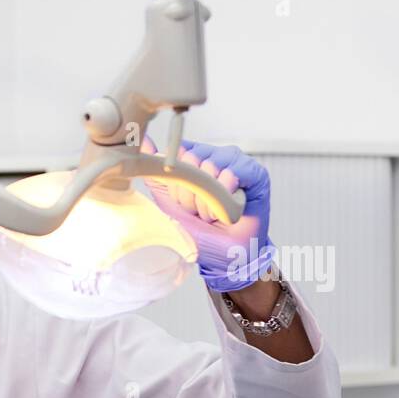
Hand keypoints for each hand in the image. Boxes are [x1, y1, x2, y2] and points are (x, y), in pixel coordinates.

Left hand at [140, 136, 275, 291]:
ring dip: (208, 199)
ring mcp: (236, 162)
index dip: (176, 182)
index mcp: (193, 158)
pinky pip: (235, 173)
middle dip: (191, 193)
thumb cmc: (196, 229)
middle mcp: (214, 155)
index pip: (177, 153)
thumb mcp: (166, 199)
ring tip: (214, 214)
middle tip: (199, 212)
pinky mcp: (256, 173)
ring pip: (211, 167)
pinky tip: (229, 209)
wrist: (222, 256)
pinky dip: (227, 195)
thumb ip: (154, 171)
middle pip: (192, 159)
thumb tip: (142, 141)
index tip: (181, 203)